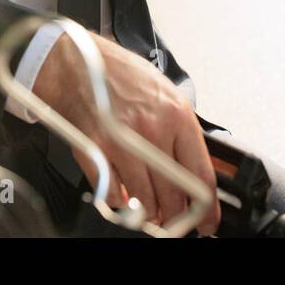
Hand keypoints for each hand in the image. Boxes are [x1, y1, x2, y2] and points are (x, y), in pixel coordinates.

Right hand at [32, 30, 221, 235]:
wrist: (77, 63)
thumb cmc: (119, 75)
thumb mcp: (165, 94)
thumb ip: (180, 132)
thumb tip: (191, 169)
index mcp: (176, 116)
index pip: (201, 176)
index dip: (207, 209)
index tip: (207, 221)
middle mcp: (152, 131)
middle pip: (174, 197)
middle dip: (176, 218)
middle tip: (176, 221)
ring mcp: (122, 145)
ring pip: (144, 202)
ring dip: (149, 213)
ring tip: (150, 210)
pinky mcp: (95, 154)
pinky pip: (113, 196)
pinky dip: (119, 201)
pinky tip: (122, 192)